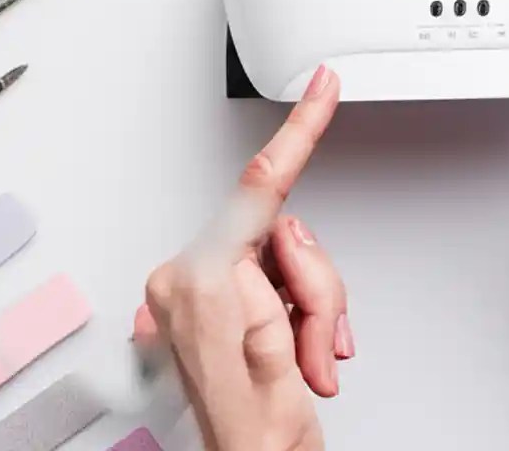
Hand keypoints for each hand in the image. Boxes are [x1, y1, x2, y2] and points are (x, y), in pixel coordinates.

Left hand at [139, 66, 353, 450]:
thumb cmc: (256, 434)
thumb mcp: (280, 349)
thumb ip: (283, 276)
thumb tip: (285, 234)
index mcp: (194, 285)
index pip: (257, 192)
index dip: (297, 134)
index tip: (320, 91)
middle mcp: (188, 283)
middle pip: (288, 237)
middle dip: (315, 289)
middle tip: (311, 340)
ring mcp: (205, 295)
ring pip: (295, 260)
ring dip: (316, 312)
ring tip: (305, 357)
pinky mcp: (225, 304)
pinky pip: (287, 281)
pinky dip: (309, 317)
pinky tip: (301, 353)